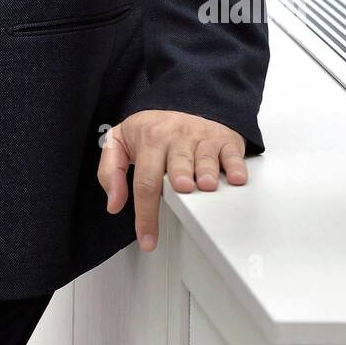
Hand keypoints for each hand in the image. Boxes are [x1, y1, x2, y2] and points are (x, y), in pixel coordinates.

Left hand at [97, 110, 247, 251]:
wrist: (177, 105)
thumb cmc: (150, 131)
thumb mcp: (119, 143)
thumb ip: (110, 172)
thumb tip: (114, 204)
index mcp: (149, 138)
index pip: (145, 181)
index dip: (145, 214)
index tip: (148, 239)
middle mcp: (176, 136)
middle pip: (178, 164)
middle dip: (180, 178)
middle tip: (181, 191)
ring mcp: (200, 137)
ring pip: (205, 158)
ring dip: (207, 173)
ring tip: (206, 186)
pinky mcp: (222, 140)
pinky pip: (231, 153)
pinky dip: (235, 166)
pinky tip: (235, 178)